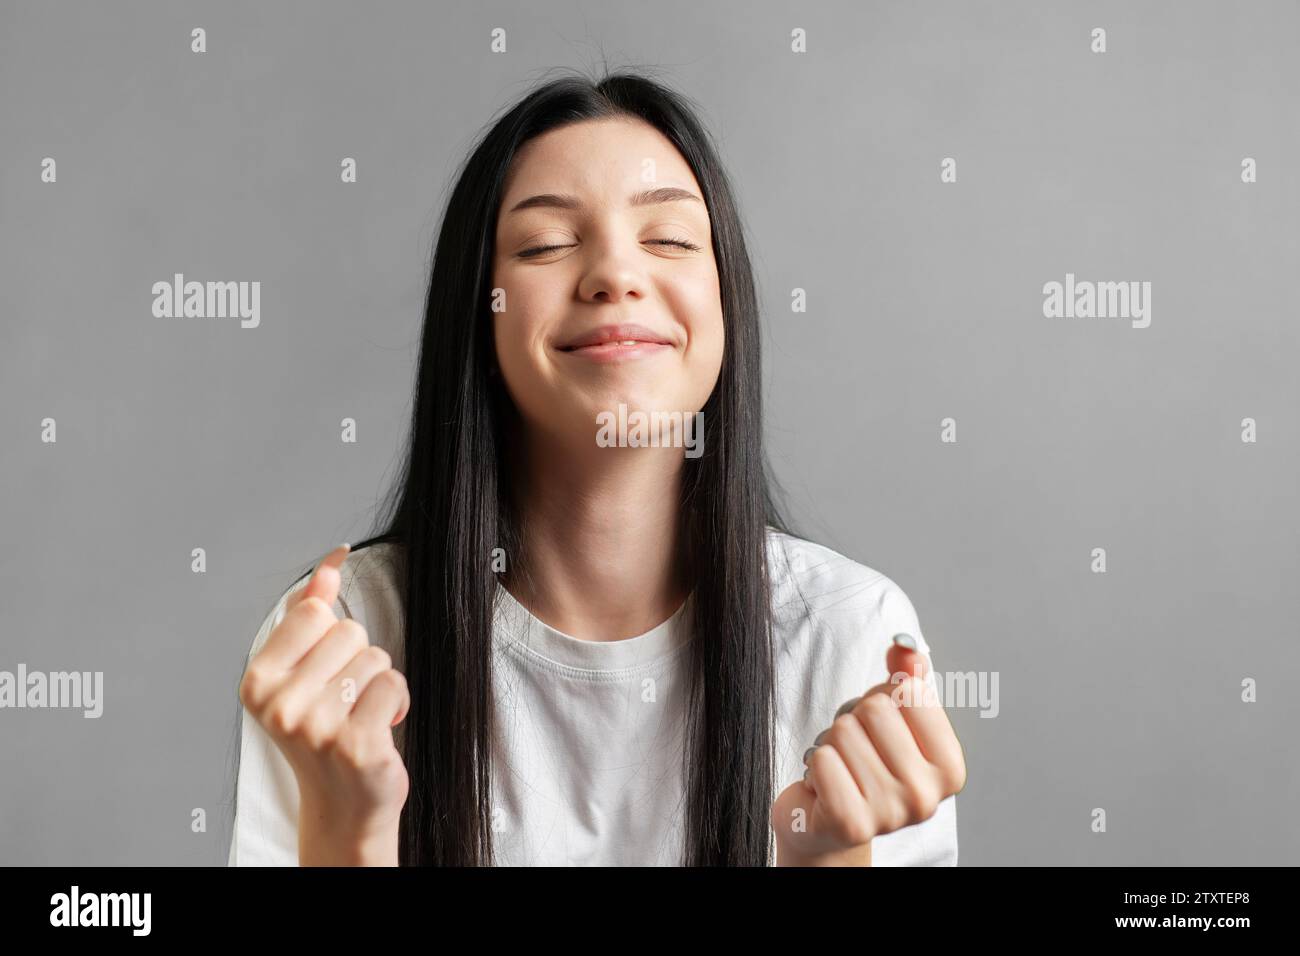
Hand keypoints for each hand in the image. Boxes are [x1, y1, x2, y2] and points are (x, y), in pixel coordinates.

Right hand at [239, 544, 410, 864]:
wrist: (342, 805)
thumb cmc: (324, 735)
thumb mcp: (304, 673)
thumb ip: (310, 614)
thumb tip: (331, 563)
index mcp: (258, 681)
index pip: (313, 611)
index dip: (331, 634)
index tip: (324, 669)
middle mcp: (280, 705)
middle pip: (349, 631)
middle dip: (358, 659)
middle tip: (345, 699)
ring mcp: (317, 727)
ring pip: (376, 658)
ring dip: (379, 683)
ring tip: (361, 715)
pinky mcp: (356, 744)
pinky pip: (393, 684)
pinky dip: (397, 701)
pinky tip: (380, 728)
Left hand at [771, 634, 965, 865]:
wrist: (828, 823)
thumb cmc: (865, 763)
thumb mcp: (894, 717)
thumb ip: (906, 676)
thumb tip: (905, 643)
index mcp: (950, 767)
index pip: (910, 690)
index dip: (885, 699)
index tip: (882, 730)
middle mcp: (927, 796)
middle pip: (875, 709)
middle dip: (855, 721)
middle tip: (856, 751)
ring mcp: (891, 814)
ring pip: (843, 732)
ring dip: (832, 744)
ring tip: (841, 769)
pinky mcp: (851, 824)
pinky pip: (822, 759)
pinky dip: (815, 764)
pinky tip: (824, 786)